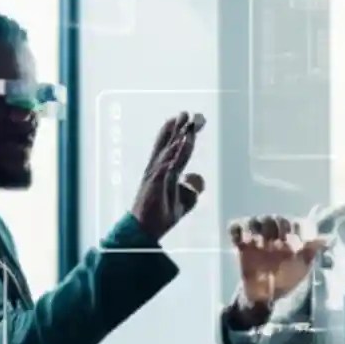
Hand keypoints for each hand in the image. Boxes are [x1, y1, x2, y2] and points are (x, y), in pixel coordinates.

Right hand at [131, 112, 205, 238]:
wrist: (147, 230)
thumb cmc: (161, 215)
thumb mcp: (184, 201)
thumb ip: (191, 187)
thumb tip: (197, 177)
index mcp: (164, 172)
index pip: (175, 149)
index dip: (182, 135)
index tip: (190, 122)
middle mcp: (158, 170)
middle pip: (169, 144)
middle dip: (177, 128)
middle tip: (186, 113)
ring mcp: (155, 175)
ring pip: (168, 150)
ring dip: (176, 136)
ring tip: (183, 122)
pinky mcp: (153, 182)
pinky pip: (165, 165)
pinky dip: (172, 154)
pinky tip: (179, 143)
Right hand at [227, 214, 326, 328]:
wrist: (265, 295)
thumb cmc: (286, 279)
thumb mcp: (302, 266)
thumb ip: (312, 250)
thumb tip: (329, 238)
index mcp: (291, 236)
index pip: (294, 223)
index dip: (295, 229)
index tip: (293, 244)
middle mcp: (275, 233)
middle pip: (275, 219)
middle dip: (275, 229)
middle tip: (275, 244)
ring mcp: (258, 236)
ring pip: (255, 221)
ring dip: (256, 229)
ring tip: (258, 243)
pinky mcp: (242, 243)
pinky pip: (235, 227)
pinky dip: (236, 230)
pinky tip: (240, 242)